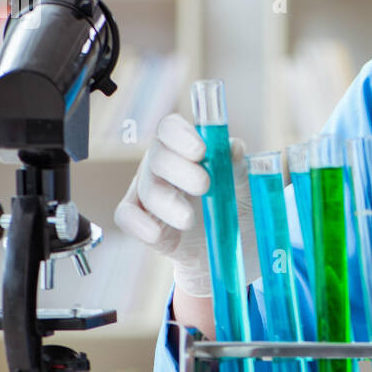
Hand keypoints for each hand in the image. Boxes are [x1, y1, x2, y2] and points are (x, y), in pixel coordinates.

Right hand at [114, 113, 255, 298]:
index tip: (200, 150)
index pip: (170, 129)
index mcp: (184, 146)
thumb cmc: (235, 202)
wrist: (231, 242)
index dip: (180, 135)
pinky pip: (127, 216)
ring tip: (189, 220)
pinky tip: (156, 233)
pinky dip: (139, 225)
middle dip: (179, 170)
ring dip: (167, 203)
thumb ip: (237, 166)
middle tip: (204, 184)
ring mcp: (149, 192)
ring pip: (146, 190)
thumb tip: (234, 148)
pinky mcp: (143, 221)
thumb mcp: (244, 184)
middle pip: (157, 157)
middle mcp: (161, 165)